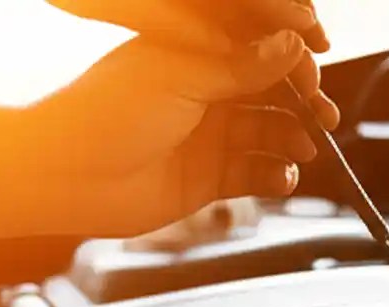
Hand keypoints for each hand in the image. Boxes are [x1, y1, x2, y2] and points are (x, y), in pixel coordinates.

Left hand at [10, 8, 338, 237]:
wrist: (66, 176)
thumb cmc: (107, 112)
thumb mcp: (183, 77)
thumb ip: (242, 66)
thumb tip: (292, 46)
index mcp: (195, 51)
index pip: (257, 45)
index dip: (291, 55)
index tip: (317, 65)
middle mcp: (205, 90)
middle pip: (271, 91)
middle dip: (301, 102)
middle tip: (322, 116)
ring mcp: (207, 134)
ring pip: (268, 133)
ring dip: (291, 139)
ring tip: (304, 148)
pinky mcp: (207, 178)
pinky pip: (255, 174)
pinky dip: (275, 175)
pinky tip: (283, 177)